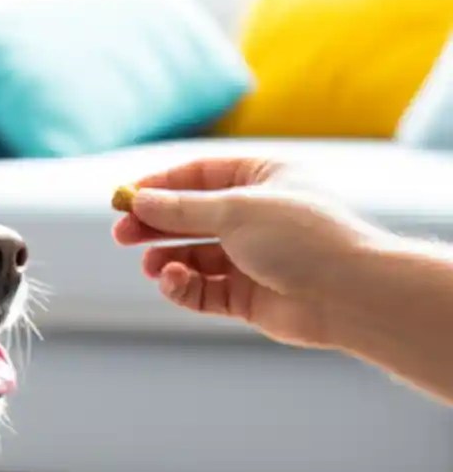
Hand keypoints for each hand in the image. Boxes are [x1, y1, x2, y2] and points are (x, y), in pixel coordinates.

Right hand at [111, 158, 385, 347]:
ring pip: (193, 256)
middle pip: (191, 217)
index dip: (161, 186)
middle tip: (122, 234)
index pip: (201, 175)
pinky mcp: (247, 296)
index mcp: (263, 179)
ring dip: (168, 260)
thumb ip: (180, 208)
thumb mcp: (234, 210)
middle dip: (155, 226)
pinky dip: (183, 287)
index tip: (125, 198)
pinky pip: (203, 290)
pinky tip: (173, 282)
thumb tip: (139, 200)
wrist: (349, 295)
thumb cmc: (303, 239)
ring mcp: (252, 258)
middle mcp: (257, 216)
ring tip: (153, 266)